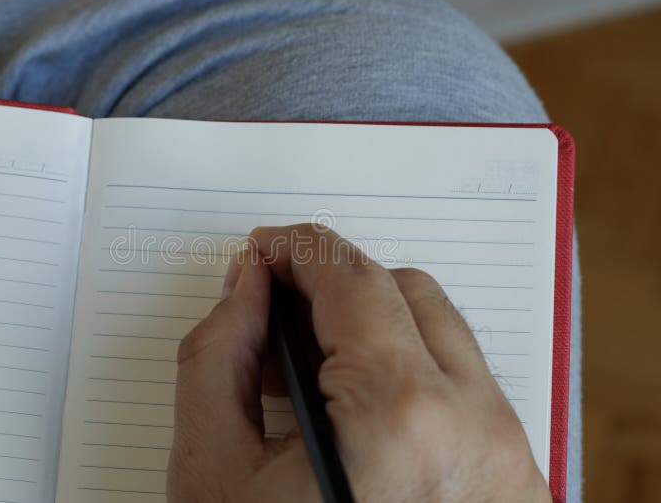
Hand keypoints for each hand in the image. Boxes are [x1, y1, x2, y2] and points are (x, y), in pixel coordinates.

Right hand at [167, 224, 550, 502]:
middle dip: (333, 278)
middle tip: (277, 297)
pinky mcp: (514, 474)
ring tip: (312, 353)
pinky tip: (356, 396)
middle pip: (402, 289)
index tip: (266, 251)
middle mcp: (470, 425)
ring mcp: (506, 452)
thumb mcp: (211, 476)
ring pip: (441, 328)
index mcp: (394, 418)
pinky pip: (462, 379)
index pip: (350, 278)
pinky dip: (409, 363)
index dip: (298, 248)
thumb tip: (245, 288)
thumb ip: (215, 356)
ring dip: (375, 317)